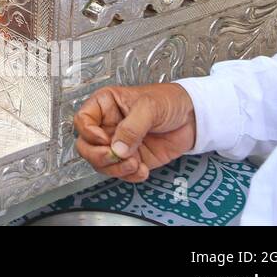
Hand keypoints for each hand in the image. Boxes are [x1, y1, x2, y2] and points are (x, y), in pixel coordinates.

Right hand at [73, 83, 197, 182]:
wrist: (194, 117)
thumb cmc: (169, 100)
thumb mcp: (148, 107)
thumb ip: (132, 127)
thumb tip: (117, 148)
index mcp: (105, 105)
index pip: (82, 120)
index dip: (89, 133)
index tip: (106, 139)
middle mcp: (108, 125)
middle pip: (86, 146)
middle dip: (99, 156)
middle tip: (116, 156)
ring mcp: (119, 144)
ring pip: (101, 163)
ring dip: (117, 168)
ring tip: (135, 163)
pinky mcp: (132, 158)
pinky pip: (121, 173)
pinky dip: (130, 176)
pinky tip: (142, 169)